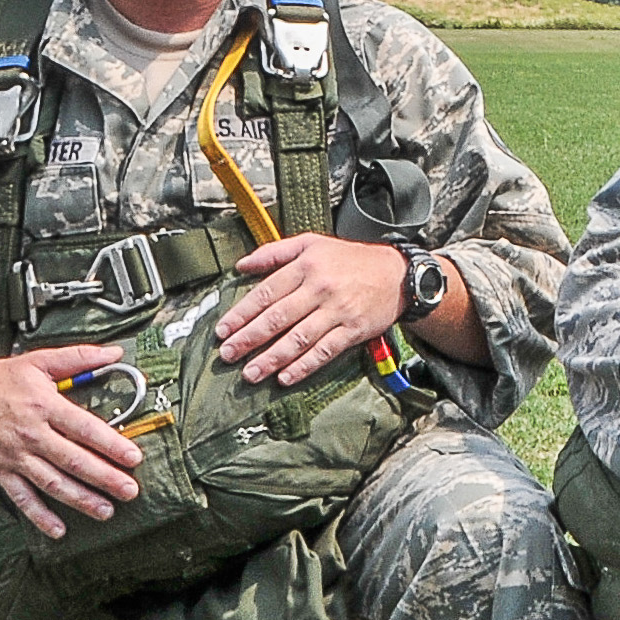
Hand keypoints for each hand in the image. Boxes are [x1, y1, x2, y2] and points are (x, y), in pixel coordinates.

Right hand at [0, 344, 142, 540]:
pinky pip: (22, 498)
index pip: (85, 428)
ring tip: (106, 510)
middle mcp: (31, 433)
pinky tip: (58, 530)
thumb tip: (115, 351)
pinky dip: (39, 516)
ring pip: (52, 482)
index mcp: (44, 405)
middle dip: (105, 478)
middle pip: (74, 460)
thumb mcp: (37, 361)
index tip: (133, 458)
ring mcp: (14, 455)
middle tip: (130, 491)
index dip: (111, 445)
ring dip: (80, 499)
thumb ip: (78, 357)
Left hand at [218, 234, 405, 386]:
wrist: (397, 274)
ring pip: (298, 338)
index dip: (241, 314)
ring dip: (271, 358)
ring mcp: (338, 311)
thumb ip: (274, 252)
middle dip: (249, 339)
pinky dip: (304, 366)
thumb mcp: (312, 243)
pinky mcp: (353, 330)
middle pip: (277, 318)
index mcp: (306, 266)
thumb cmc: (351, 259)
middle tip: (227, 355)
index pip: (266, 292)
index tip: (223, 330)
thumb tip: (241, 264)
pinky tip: (285, 377)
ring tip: (250, 373)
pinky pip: (324, 351)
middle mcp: (320, 288)